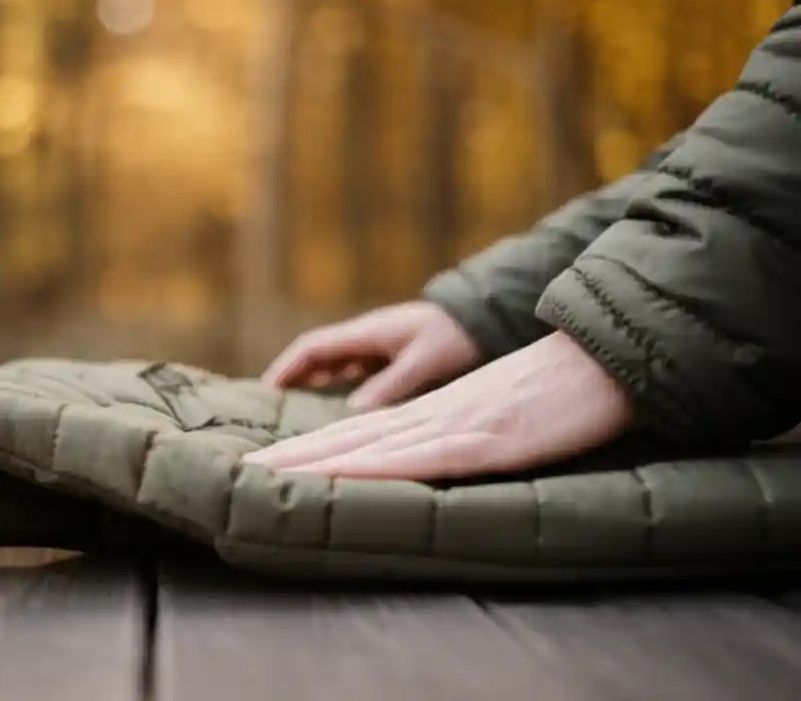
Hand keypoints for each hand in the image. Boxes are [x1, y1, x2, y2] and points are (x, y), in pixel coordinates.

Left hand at [245, 332, 633, 479]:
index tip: (261, 468)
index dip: (305, 453)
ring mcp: (453, 426)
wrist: (602, 361)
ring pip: (368, 448)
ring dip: (313, 465)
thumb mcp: (495, 420)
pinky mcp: (484, 439)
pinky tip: (340, 477)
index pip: (354, 436)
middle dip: (289, 460)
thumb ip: (457, 441)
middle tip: (235, 474)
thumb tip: (430, 465)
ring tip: (263, 477)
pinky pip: (420, 458)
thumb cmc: (556, 395)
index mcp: (429, 415)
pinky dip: (375, 469)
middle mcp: (428, 418)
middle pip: (344, 439)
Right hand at [262, 301, 481, 409]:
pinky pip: (351, 373)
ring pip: (331, 365)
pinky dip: (334, 388)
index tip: (265, 390)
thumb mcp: (423, 361)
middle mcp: (363, 338)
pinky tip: (332, 410)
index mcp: (364, 333)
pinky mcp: (388, 357)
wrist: (483, 318)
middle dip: (289, 378)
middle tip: (266, 407)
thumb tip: (352, 412)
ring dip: (309, 383)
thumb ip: (389, 385)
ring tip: (289, 413)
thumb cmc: (454, 336)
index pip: (311, 347)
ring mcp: (374, 347)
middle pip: (314, 356)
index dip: (285, 367)